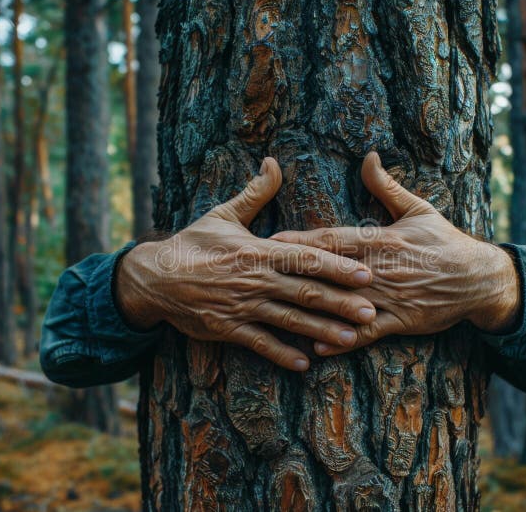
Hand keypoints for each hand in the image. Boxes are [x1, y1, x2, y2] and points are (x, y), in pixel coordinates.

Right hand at [115, 158, 376, 370]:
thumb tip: (273, 162)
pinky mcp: (227, 328)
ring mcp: (241, 306)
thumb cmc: (193, 244)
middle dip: (340, 303)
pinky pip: (259, 343)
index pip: (306, 258)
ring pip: (289, 321)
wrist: (154, 277)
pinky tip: (304, 364)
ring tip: (350, 339)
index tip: (366, 273)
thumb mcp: (223, 214)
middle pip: (305, 292)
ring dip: (320, 331)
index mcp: (258, 251)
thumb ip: (255, 193)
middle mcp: (255, 280)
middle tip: (372, 312)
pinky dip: (281, 354)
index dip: (337, 266)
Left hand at [271, 152, 520, 355]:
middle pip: (333, 271)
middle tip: (264, 275)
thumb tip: (368, 157)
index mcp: (383, 239)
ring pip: (346, 302)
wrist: (479, 278)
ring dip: (314, 308)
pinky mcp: (401, 321)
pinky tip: (318, 345)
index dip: (303, 241)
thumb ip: (387, 187)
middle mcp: (382, 268)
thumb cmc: (444, 242)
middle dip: (297, 272)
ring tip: (281, 312)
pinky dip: (344, 339)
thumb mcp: (419, 210)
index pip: (335, 239)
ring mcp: (390, 297)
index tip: (273, 241)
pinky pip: (367, 332)